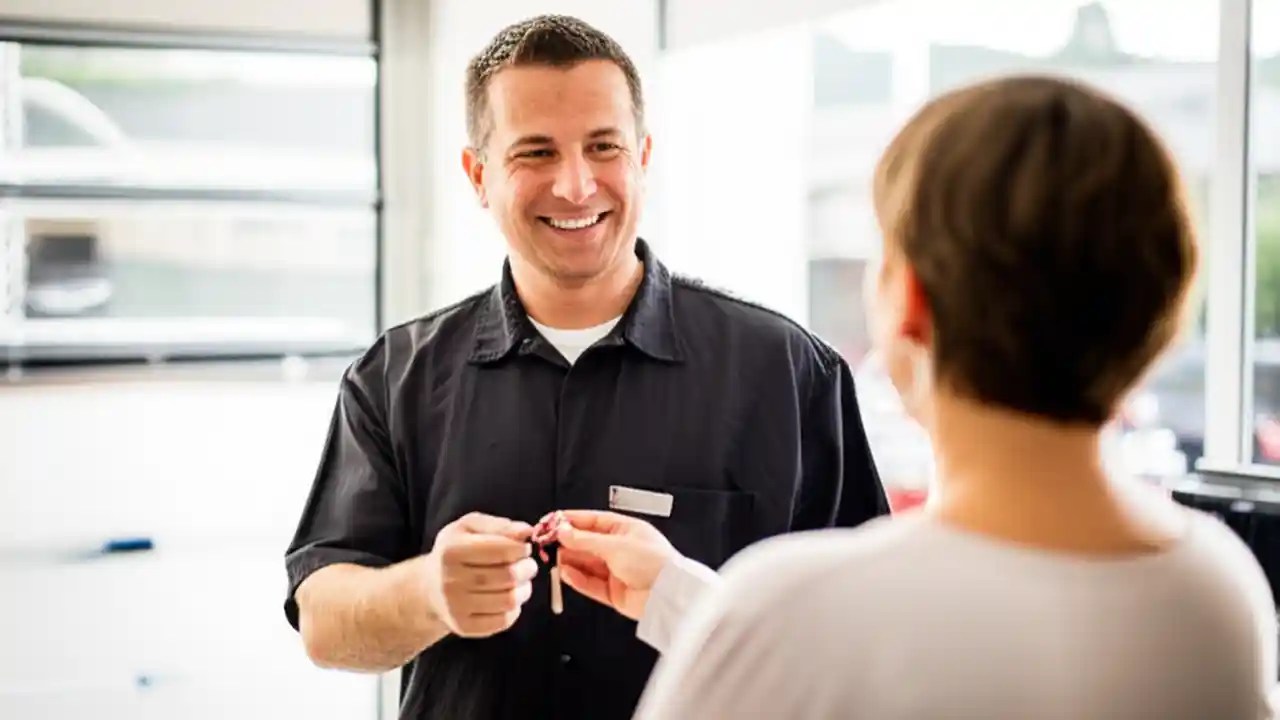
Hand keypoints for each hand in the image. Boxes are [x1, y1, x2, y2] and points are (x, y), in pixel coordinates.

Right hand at [423, 512, 537, 637]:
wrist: (430, 586)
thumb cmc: (456, 550)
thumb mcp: (471, 527)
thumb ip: (500, 526)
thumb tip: (527, 532)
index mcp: (451, 550)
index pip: (501, 550)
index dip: (521, 549)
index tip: (525, 548)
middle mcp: (450, 580)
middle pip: (508, 576)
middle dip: (527, 569)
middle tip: (529, 565)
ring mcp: (455, 607)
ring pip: (509, 600)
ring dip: (524, 589)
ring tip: (521, 581)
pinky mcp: (463, 627)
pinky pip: (503, 621)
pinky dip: (514, 609)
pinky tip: (508, 598)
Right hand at [556, 510, 677, 620]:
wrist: (669, 595)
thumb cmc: (656, 563)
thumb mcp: (616, 545)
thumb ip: (586, 540)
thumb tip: (564, 531)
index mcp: (627, 530)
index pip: (593, 521)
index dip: (571, 521)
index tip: (552, 522)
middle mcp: (621, 549)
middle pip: (587, 543)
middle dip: (567, 542)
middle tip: (547, 542)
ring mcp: (618, 571)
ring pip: (586, 564)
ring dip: (569, 561)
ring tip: (554, 558)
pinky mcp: (614, 592)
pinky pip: (590, 583)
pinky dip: (577, 579)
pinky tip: (566, 573)